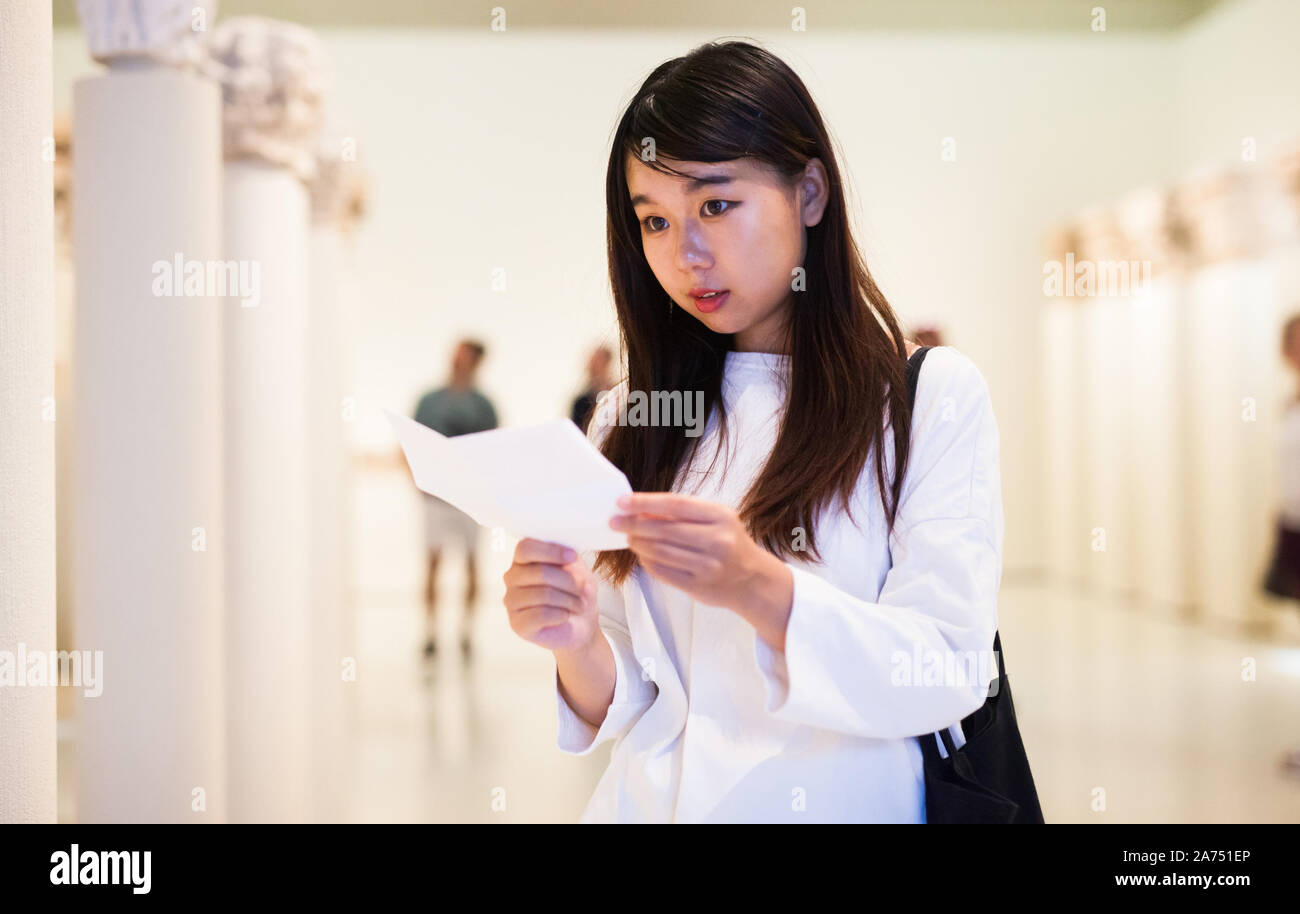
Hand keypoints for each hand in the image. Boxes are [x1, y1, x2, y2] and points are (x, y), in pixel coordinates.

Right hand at [502, 538, 599, 652]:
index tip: (572, 557)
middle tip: (583, 589)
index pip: (525, 548)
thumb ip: (569, 558)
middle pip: (540, 572)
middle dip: (569, 581)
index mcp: (523, 559)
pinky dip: (561, 614)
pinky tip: (565, 615)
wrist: (580, 624)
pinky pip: (541, 615)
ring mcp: (512, 601)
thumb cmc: (575, 593)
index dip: (550, 551)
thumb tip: (568, 554)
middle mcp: (512, 578)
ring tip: (579, 604)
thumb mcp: (577, 570)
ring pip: (543, 594)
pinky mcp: (517, 624)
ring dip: (568, 600)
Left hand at [609, 493, 791, 618]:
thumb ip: (683, 513)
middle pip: (664, 530)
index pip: (675, 505)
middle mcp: (717, 540)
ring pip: (660, 552)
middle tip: (616, 522)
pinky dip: (648, 562)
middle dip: (634, 524)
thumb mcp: (715, 519)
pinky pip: (663, 572)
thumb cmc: (728, 543)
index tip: (622, 502)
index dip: (645, 503)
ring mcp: (708, 565)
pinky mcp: (698, 586)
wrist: (752, 579)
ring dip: (638, 544)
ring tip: (629, 538)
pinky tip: (643, 555)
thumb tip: (642, 509)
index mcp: (721, 517)